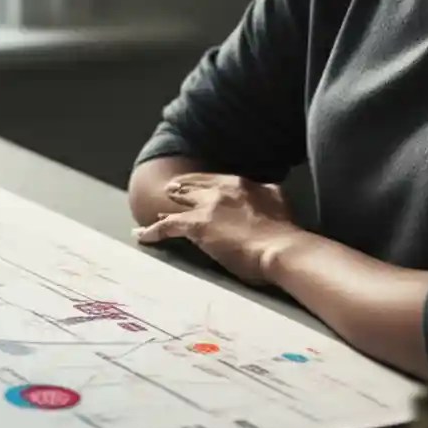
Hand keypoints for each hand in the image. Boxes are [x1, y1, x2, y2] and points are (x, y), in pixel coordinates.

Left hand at [133, 173, 303, 285]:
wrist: (282, 247)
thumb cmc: (285, 233)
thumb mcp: (279, 201)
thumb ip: (267, 195)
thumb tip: (267, 193)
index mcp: (241, 184)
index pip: (213, 180)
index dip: (200, 184)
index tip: (194, 186)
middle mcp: (221, 190)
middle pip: (193, 187)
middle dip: (180, 190)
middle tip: (170, 192)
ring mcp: (207, 206)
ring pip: (178, 204)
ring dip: (166, 209)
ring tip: (154, 214)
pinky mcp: (197, 225)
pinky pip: (167, 226)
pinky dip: (152, 231)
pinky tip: (141, 235)